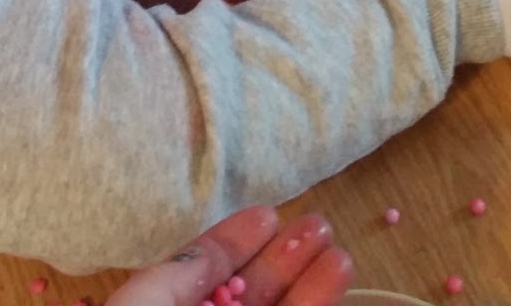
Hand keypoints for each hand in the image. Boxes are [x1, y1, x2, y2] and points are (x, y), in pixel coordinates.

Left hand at [105, 207, 352, 305]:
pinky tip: (336, 269)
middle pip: (249, 292)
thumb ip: (173, 277)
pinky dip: (318, 300)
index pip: (204, 273)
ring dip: (308, 277)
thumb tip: (209, 252)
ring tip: (331, 239)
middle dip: (282, 255)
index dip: (235, 242)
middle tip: (316, 220)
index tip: (266, 212)